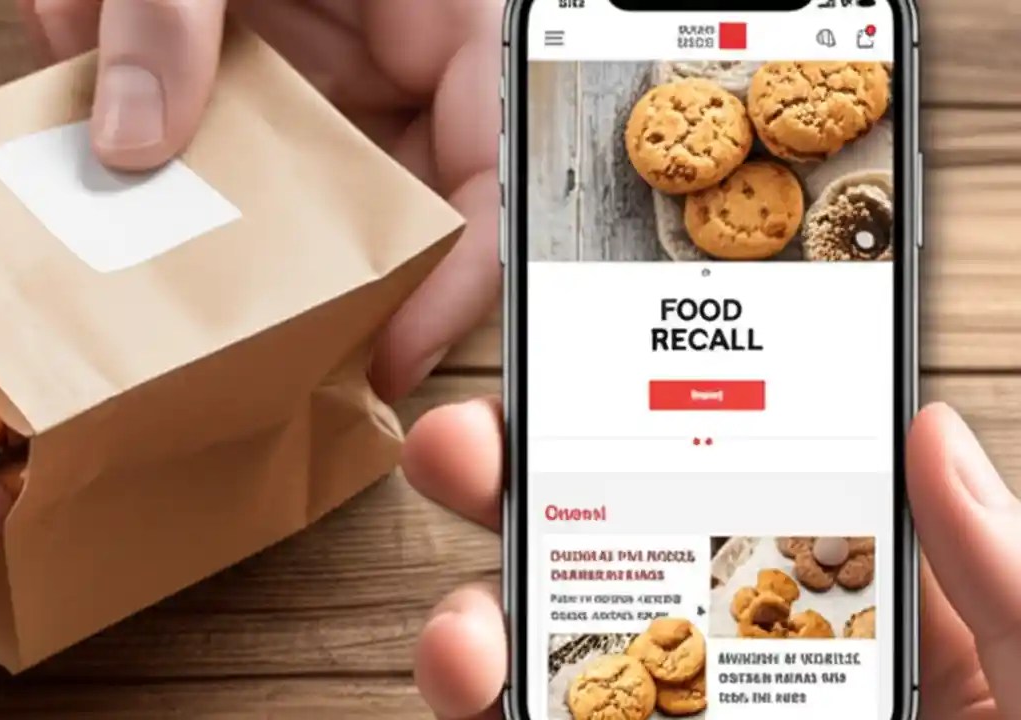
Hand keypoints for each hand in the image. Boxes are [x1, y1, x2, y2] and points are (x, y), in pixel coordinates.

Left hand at [18, 0, 502, 399]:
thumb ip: (168, 7)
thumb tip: (131, 142)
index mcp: (449, 13)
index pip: (493, 169)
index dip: (456, 276)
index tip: (389, 356)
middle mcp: (398, 53)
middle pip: (398, 203)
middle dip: (321, 276)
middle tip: (245, 354)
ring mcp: (330, 63)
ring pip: (304, 184)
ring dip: (221, 216)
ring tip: (149, 266)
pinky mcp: (262, 64)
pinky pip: (234, 140)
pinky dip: (168, 156)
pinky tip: (101, 161)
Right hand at [402, 400, 1020, 718]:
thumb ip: (993, 567)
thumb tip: (931, 428)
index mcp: (845, 622)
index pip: (726, 499)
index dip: (639, 427)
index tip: (575, 375)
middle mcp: (740, 679)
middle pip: (602, 566)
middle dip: (512, 497)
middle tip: (461, 452)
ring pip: (547, 675)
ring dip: (477, 638)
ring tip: (468, 641)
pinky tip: (482, 712)